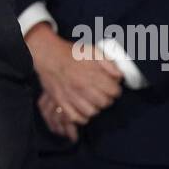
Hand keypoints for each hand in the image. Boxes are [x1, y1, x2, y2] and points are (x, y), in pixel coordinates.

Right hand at [24, 24, 123, 140]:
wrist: (48, 55)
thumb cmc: (71, 53)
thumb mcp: (92, 51)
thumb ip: (108, 62)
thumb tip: (120, 75)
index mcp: (92, 74)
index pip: (114, 91)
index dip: (115, 89)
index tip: (112, 87)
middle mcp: (82, 87)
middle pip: (105, 103)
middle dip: (107, 99)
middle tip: (103, 93)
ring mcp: (71, 96)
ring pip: (92, 112)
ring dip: (95, 107)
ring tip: (93, 100)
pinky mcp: (61, 101)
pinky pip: (76, 117)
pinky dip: (82, 116)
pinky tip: (83, 108)